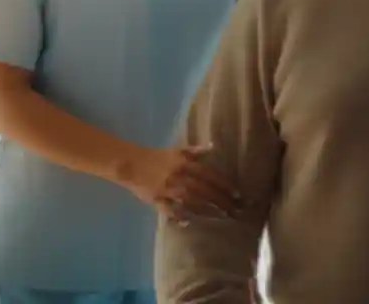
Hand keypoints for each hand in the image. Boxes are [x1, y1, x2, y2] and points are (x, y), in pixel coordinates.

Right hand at [122, 144, 242, 224]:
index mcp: (183, 164)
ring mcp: (167, 189)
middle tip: (234, 210)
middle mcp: (178, 177)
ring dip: (206, 209)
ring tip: (220, 217)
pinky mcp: (156, 200)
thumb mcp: (176, 151)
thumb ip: (194, 151)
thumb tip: (212, 146)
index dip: (223, 185)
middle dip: (220, 201)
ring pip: (190, 201)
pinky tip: (188, 222)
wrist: (130, 163)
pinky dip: (178, 215)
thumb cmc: (156, 157)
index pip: (208, 175)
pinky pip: (169, 209)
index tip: (237, 194)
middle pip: (203, 190)